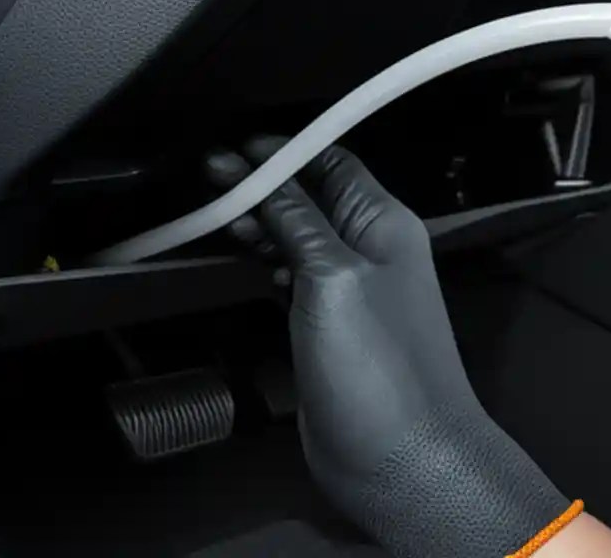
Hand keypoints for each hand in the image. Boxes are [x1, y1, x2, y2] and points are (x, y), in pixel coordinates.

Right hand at [208, 138, 570, 557]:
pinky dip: (263, 262)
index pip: (331, 162)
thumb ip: (298, 220)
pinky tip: (242, 258)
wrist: (399, 459)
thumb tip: (263, 172)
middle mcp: (368, 250)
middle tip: (211, 184)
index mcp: (383, 223)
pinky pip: (289, 276)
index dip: (282, 150)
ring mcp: (347, 290)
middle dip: (261, 184)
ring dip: (259, 222)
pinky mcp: (325, 326)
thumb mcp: (332, 277)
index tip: (231, 150)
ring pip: (296, 235)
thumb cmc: (381, 368)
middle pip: (309, 196)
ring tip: (219, 220)